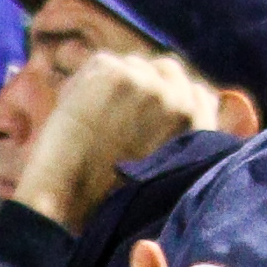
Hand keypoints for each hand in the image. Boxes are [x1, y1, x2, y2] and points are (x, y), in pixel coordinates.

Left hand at [13, 51, 222, 230]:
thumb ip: (177, 136)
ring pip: (132, 65)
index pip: (199, 94)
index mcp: (198, 130)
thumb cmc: (110, 200)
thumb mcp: (163, 173)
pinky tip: (75, 112)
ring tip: (93, 119)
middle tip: (115, 110)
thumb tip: (186, 100)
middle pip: (167, 69)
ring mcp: (148, 85)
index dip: (172, 98)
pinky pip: (102, 63)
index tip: (147, 112)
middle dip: (145, 83)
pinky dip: (84, 82)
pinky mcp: (116, 74)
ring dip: (114, 83)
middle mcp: (180, 103)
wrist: (67, 203)